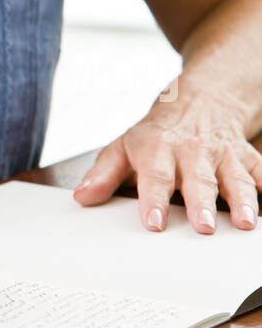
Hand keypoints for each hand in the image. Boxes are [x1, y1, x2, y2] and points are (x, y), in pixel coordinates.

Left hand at [73, 82, 261, 233]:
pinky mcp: (246, 157)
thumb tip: (83, 198)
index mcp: (158, 149)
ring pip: (234, 177)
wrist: (196, 100)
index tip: (153, 223)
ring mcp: (222, 154)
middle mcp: (192, 151)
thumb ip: (104, 174)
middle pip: (197, 178)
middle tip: (202, 227)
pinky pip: (261, 172)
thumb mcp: (123, 147)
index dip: (153, 200)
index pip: (155, 176)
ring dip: (242, 199)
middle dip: (201, 202)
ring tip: (245, 222)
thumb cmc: (156, 133)